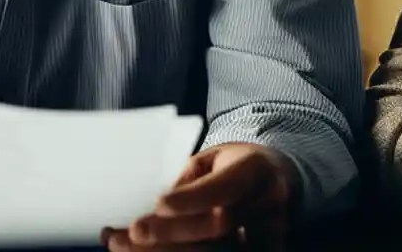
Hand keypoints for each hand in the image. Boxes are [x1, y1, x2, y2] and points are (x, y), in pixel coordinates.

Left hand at [104, 143, 296, 250]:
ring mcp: (268, 236)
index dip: (194, 198)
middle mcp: (268, 205)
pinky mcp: (261, 251)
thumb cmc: (234, 169)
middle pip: (219, 226)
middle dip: (171, 233)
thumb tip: (151, 210)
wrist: (277, 183)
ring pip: (215, 251)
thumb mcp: (214, 160)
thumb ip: (189, 181)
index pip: (226, 187)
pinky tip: (144, 251)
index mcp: (257, 170)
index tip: (160, 203)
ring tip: (124, 244)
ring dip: (165, 251)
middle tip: (132, 232)